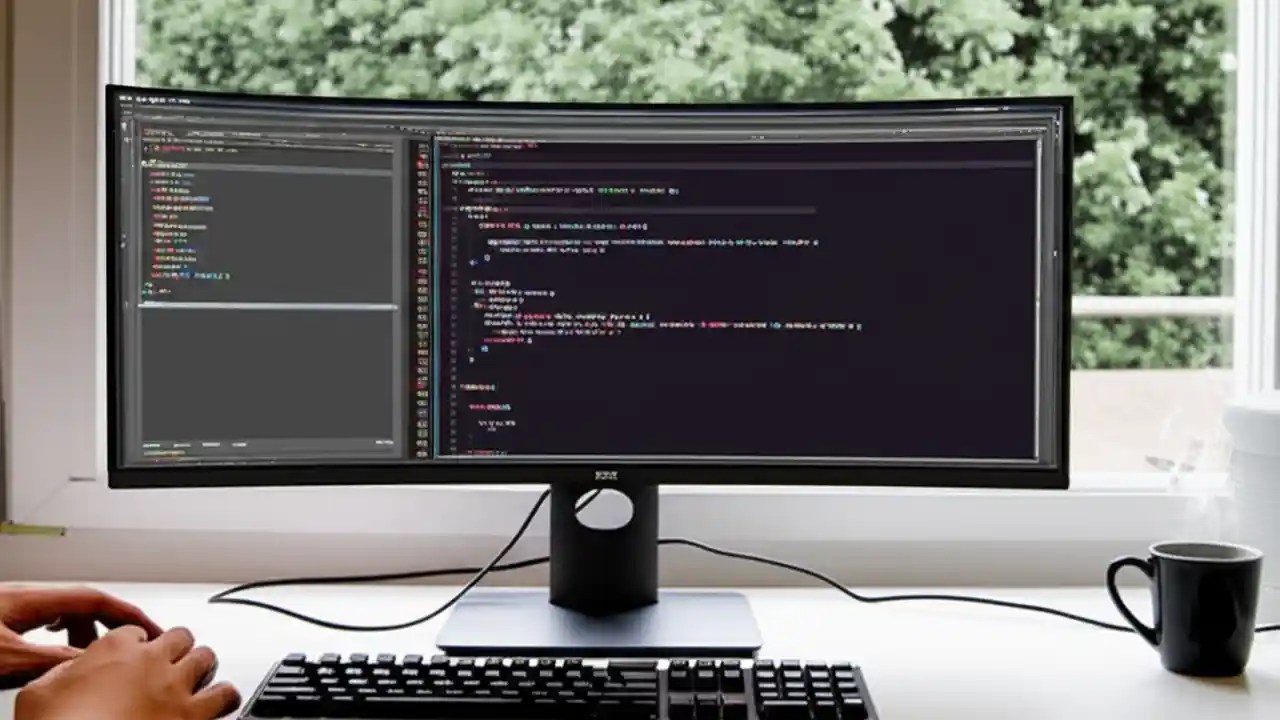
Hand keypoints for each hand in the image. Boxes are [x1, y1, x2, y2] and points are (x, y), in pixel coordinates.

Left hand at [0, 585, 163, 682]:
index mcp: (30, 599)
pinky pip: (44, 629)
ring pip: (62, 619)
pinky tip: (57, 659)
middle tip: (132, 648)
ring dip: (83, 638)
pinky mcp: (2, 624)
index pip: (95, 599)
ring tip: (94, 661)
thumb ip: (53, 658)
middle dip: (110, 628)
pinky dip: (61, 643)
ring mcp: (12, 610)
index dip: (128, 613)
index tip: (153, 630)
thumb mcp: (10, 657)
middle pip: (83, 607)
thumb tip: (91, 662)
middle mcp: (24, 599)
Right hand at [15, 626, 240, 719]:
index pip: (134, 631)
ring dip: (201, 668)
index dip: (132, 646)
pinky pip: (226, 695)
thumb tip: (70, 676)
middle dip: (175, 649)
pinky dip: (224, 698)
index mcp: (113, 648)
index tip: (129, 659)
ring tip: (194, 682)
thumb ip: (63, 675)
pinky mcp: (195, 714)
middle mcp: (151, 660)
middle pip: (179, 636)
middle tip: (168, 667)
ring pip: (206, 658)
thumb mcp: (39, 692)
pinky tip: (217, 705)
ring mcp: (177, 685)